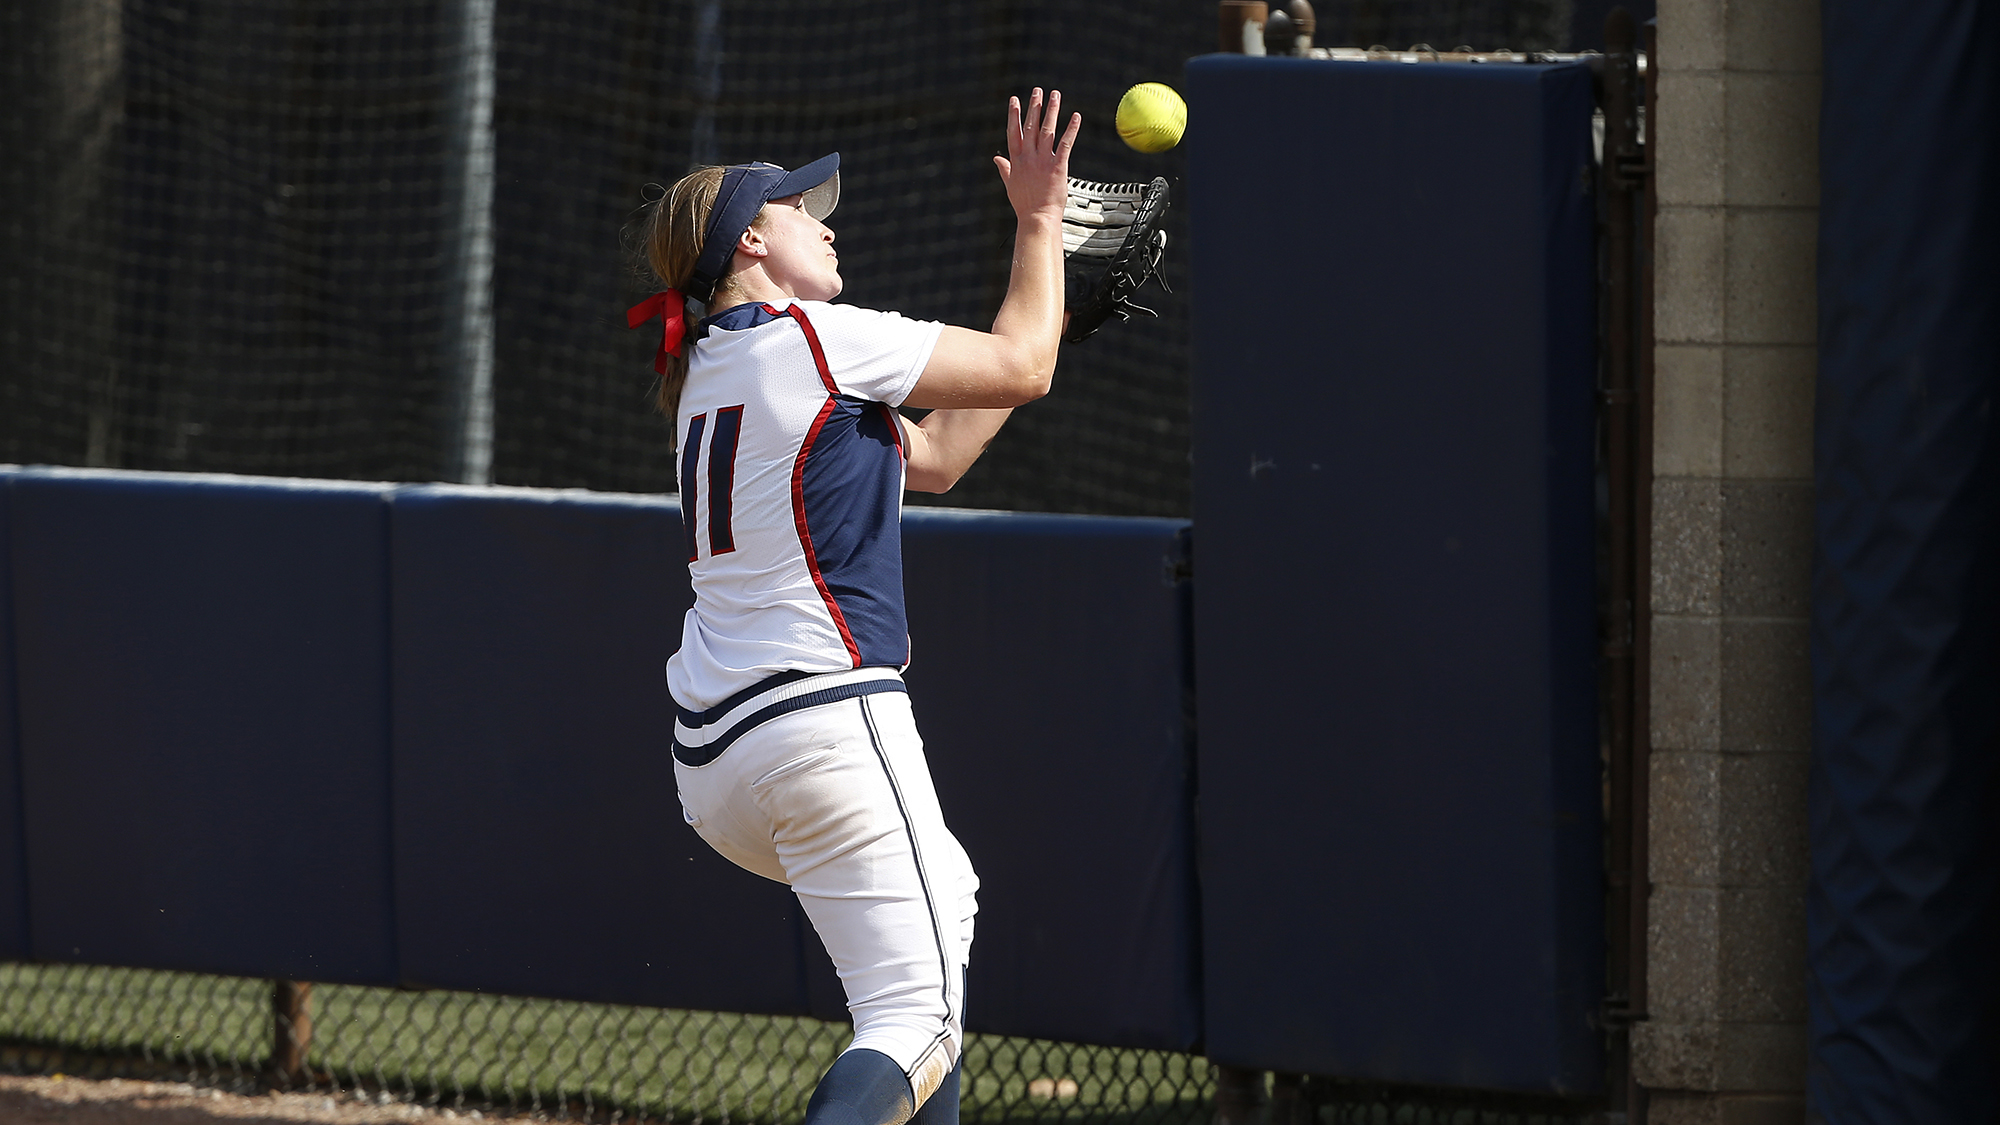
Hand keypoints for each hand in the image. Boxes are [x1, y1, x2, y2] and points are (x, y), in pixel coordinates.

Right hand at [991, 88, 1079, 222]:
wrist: (1037, 218)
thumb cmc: (1025, 205)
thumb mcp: (1010, 185)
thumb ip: (1004, 169)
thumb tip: (996, 159)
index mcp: (1016, 161)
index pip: (1014, 132)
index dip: (1014, 115)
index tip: (1014, 100)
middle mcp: (1028, 157)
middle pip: (1030, 126)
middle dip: (1034, 106)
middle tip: (1037, 90)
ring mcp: (1042, 161)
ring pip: (1047, 130)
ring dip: (1051, 111)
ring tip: (1054, 95)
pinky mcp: (1057, 167)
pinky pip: (1065, 144)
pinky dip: (1071, 129)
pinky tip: (1076, 116)